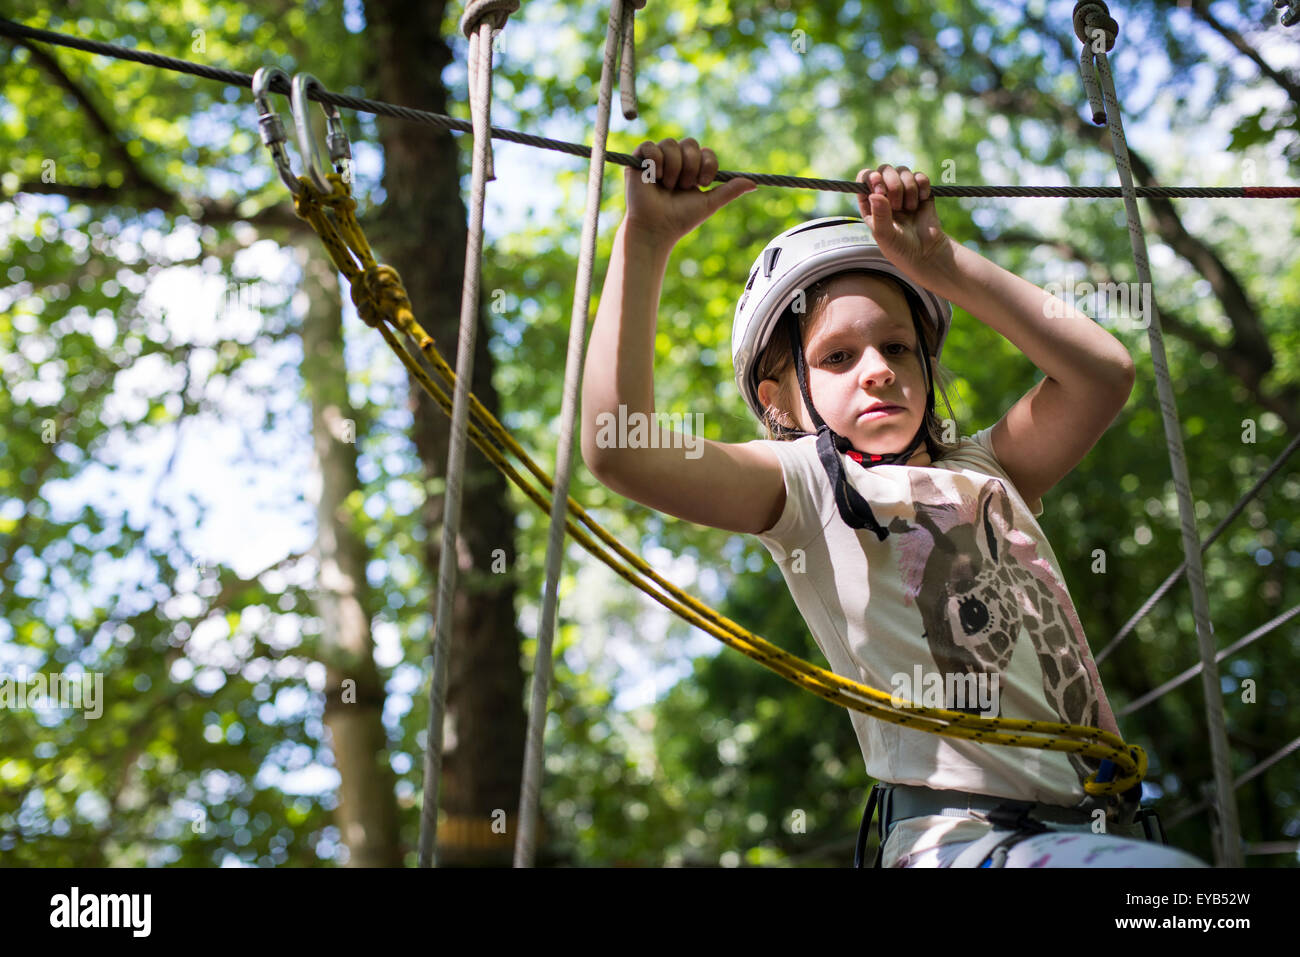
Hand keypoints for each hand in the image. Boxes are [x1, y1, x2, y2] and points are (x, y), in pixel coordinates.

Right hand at [624, 137, 755, 247]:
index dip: (706, 165)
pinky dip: (655, 162)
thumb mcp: (709, 203)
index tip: (702, 183)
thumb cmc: (681, 219)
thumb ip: (730, 191)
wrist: (657, 229)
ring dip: (673, 168)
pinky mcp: (638, 160)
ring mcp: (656, 159)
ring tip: (666, 186)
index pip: (704, 151)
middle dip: (690, 167)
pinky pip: (650, 146)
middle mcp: (674, 160)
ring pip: (670, 144)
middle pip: (690, 143)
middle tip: (682, 186)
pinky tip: (653, 178)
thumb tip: (755, 183)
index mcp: (691, 168)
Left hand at [856, 164, 950, 278]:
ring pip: (903, 171)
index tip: (880, 190)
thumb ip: (880, 215)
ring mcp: (903, 191)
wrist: (927, 253)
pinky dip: (922, 185)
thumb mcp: (885, 235)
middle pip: (884, 170)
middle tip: (898, 205)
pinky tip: (923, 200)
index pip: (864, 178)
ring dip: (908, 188)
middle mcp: (885, 194)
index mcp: (870, 203)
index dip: (872, 178)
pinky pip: (920, 176)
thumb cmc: (900, 248)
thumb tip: (874, 195)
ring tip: (911, 208)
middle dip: (893, 184)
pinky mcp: (921, 191)